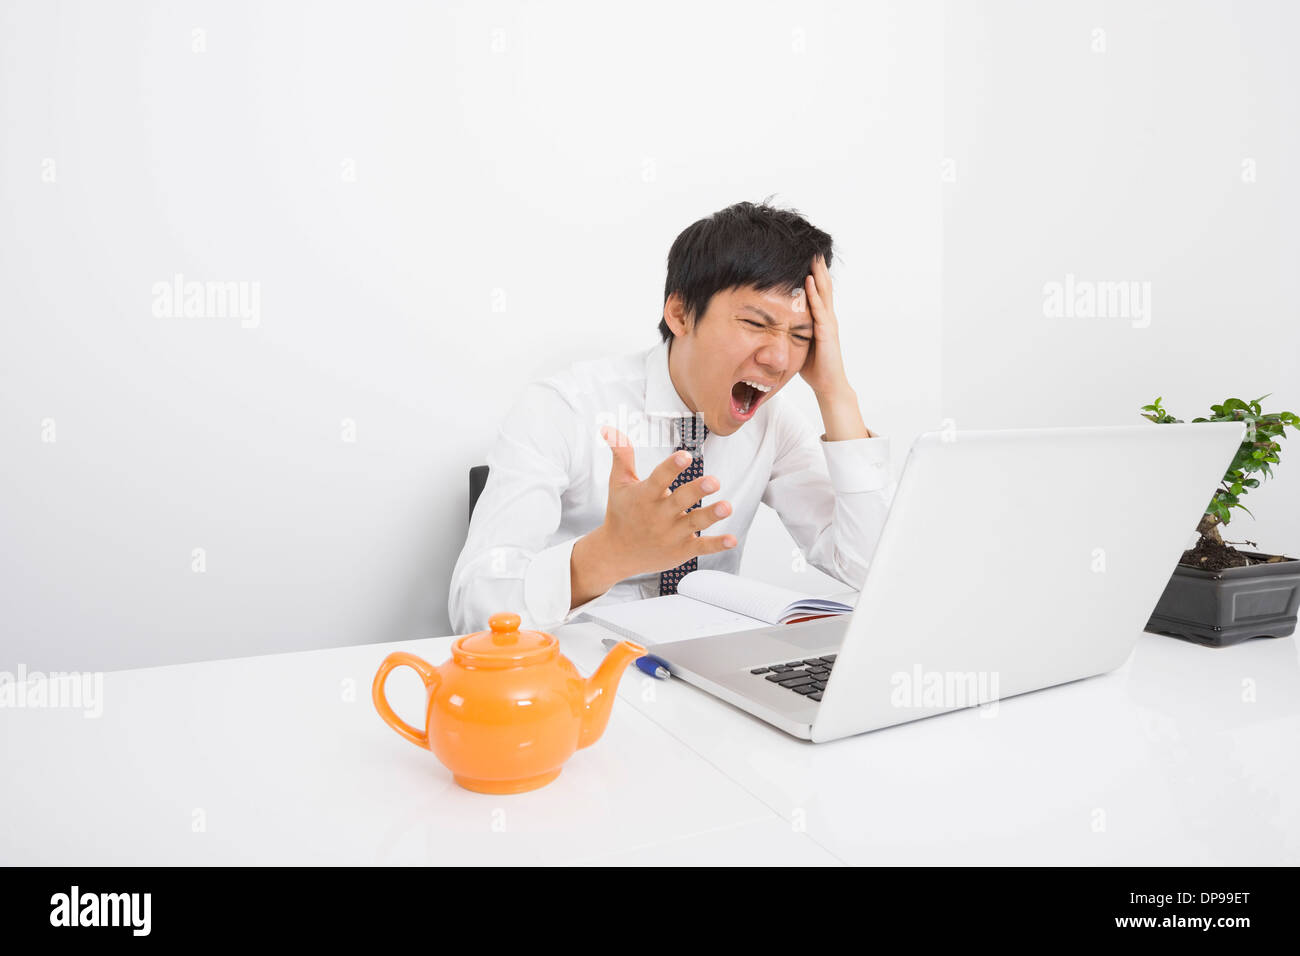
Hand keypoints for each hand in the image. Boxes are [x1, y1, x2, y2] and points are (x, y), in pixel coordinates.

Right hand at [584, 426, 736, 585]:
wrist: (615, 553)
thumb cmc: (620, 512)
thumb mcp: (618, 483)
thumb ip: (621, 455)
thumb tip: (608, 428)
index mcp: (644, 496)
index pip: (659, 479)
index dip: (671, 467)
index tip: (684, 456)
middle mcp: (658, 515)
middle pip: (680, 500)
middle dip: (697, 491)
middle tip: (714, 481)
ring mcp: (671, 534)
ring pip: (694, 523)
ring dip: (711, 515)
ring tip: (727, 507)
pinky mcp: (681, 550)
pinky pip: (701, 547)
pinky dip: (716, 545)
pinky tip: (731, 539)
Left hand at [797, 253, 850, 397]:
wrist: (829, 384)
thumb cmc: (814, 366)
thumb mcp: (800, 343)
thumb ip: (793, 331)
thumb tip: (775, 324)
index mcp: (821, 319)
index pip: (818, 291)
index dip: (814, 274)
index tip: (807, 257)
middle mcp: (827, 317)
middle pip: (823, 286)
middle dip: (818, 267)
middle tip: (813, 248)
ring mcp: (828, 323)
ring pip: (824, 293)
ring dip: (818, 273)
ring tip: (813, 256)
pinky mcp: (826, 332)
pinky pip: (819, 309)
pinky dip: (814, 294)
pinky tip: (809, 280)